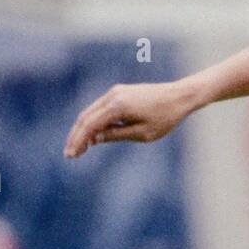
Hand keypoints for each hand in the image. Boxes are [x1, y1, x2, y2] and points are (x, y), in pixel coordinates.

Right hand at [64, 79, 199, 157]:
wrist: (178, 96)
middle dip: (76, 136)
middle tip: (70, 154)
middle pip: (85, 117)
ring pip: (91, 112)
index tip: (71, 155)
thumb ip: (116, 135)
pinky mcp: (119, 93)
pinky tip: (93, 137)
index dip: (78, 141)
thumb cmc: (164, 118)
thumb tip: (94, 139)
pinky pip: (100, 109)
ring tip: (79, 149)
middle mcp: (112, 96)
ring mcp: (115, 92)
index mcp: (117, 106)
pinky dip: (93, 122)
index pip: (89, 125)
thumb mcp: (142, 133)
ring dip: (83, 130)